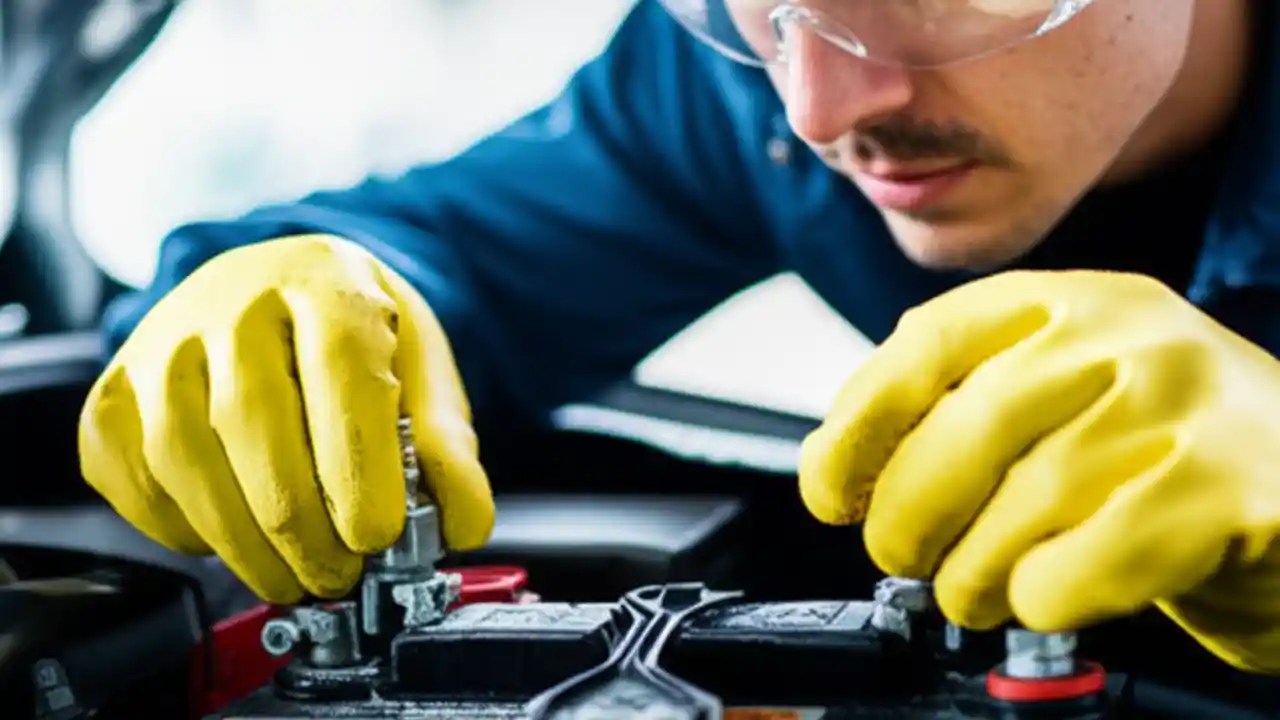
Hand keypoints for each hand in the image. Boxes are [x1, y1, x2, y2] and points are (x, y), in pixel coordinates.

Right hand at [79, 235, 493, 602]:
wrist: (274, 289)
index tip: (377, 535)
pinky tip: (233, 537)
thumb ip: (446, 441)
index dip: (358, 465)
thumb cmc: (352, 332)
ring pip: (184, 455)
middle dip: (301, 524)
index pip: (340, 368)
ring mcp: (161, 342)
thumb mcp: (420, 364)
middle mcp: (232, 299)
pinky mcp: (115, 391)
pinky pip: (132, 475)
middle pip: (252, 421)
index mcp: (326, 280)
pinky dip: (182, 529)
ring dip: (243, 542)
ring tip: (296, 575)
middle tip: (340, 574)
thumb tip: (463, 522)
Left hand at [799, 270, 1279, 673]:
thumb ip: (951, 413)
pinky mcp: (1233, 491)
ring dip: (972, 570)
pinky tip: (1048, 593)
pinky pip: (1090, 559)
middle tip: (902, 556)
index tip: (828, 489)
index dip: (859, 423)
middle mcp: (1129, 336)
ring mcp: (1189, 406)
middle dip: (906, 513)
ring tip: (972, 589)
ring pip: (1025, 501)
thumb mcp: (1051, 404)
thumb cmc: (1156, 459)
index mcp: (1068, 302)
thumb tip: (830, 465)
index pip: (928, 341)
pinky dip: (1044, 593)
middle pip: (967, 426)